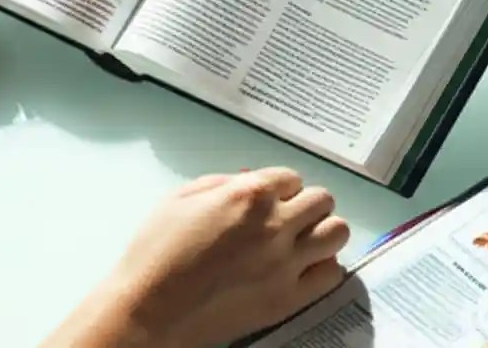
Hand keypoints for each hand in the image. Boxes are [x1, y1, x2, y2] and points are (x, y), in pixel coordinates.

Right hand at [45, 169, 350, 346]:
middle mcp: (274, 225)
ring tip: (301, 242)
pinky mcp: (288, 299)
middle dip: (306, 205)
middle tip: (288, 220)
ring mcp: (285, 264)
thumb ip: (221, 183)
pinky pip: (332, 274)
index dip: (280, 189)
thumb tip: (248, 182)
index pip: (291, 178)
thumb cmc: (156, 252)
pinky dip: (322, 267)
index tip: (269, 202)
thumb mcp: (179, 198)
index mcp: (247, 195)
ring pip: (337, 232)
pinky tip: (301, 269)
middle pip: (323, 200)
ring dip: (322, 232)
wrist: (150, 310)